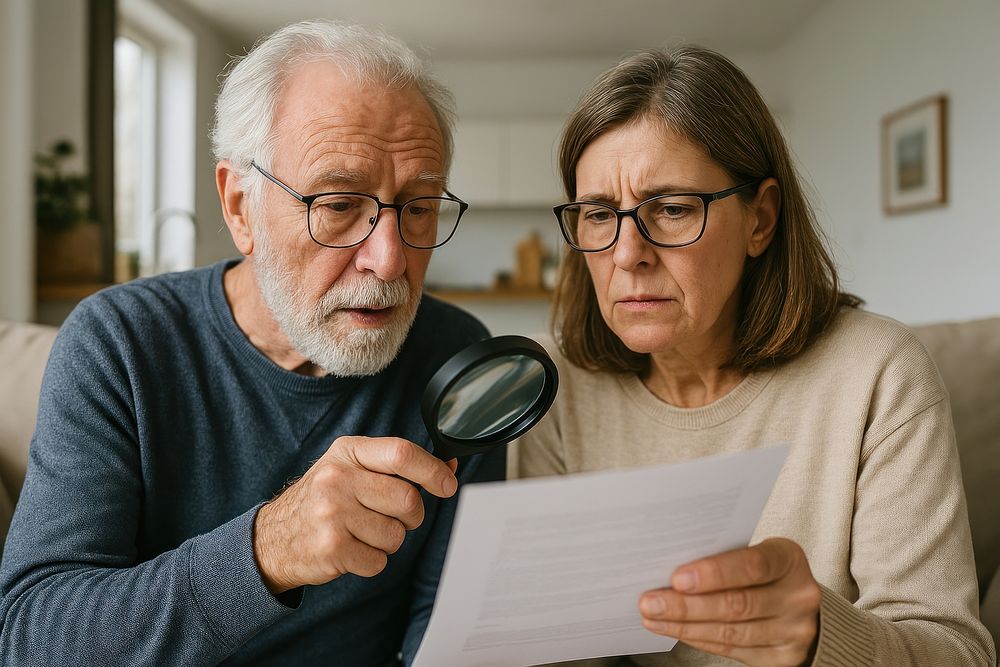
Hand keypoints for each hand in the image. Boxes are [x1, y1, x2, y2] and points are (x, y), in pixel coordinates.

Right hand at [252, 436, 458, 593]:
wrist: (271, 538)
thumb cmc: (321, 500)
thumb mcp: (350, 467)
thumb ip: (395, 466)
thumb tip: (449, 468)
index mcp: (347, 452)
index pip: (402, 453)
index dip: (432, 470)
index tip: (447, 484)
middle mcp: (338, 478)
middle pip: (407, 499)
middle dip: (410, 516)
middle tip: (390, 517)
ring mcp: (333, 513)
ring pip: (396, 535)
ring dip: (388, 541)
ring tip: (361, 533)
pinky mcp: (332, 547)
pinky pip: (379, 562)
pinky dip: (371, 561)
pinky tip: (350, 549)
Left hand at [639, 537, 820, 666]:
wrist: (797, 603)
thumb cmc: (764, 570)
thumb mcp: (754, 552)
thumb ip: (723, 557)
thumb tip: (669, 567)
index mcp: (789, 559)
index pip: (752, 565)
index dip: (713, 573)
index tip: (676, 578)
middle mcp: (797, 596)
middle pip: (737, 604)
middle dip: (687, 605)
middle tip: (651, 602)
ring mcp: (793, 630)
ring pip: (731, 632)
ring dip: (685, 626)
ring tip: (654, 617)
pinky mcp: (782, 657)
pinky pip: (732, 650)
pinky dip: (698, 639)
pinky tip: (676, 630)